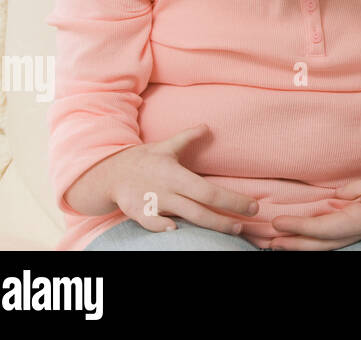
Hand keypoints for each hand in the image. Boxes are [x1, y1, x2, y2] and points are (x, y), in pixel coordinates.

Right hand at [66, 125, 258, 233]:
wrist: (108, 173)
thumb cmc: (143, 160)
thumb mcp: (165, 146)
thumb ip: (187, 137)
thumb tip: (207, 126)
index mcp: (176, 175)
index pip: (209, 191)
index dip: (232, 200)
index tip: (252, 205)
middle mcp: (167, 191)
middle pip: (201, 209)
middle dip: (225, 219)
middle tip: (246, 225)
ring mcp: (153, 205)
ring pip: (186, 220)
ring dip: (210, 227)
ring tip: (233, 231)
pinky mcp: (139, 215)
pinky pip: (153, 225)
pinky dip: (163, 228)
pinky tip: (178, 233)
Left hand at [268, 178, 360, 249]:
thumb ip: (348, 192)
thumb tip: (332, 198)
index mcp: (357, 221)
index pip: (321, 227)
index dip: (297, 226)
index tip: (277, 222)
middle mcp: (355, 233)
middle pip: (317, 244)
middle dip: (291, 243)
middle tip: (268, 241)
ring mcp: (357, 235)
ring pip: (322, 246)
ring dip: (299, 245)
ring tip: (278, 244)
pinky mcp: (359, 232)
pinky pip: (331, 240)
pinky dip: (312, 240)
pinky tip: (303, 239)